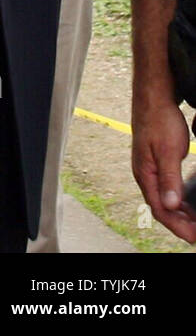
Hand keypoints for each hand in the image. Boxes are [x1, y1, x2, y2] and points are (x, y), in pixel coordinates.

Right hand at [132, 97, 195, 242]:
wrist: (153, 98)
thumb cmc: (159, 121)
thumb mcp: (168, 151)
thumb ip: (168, 179)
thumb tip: (170, 205)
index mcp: (144, 173)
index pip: (159, 209)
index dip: (177, 226)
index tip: (193, 237)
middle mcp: (144, 174)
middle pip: (159, 207)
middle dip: (178, 224)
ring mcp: (148, 168)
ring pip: (162, 199)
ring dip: (178, 214)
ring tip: (195, 223)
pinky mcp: (154, 163)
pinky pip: (164, 189)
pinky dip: (176, 201)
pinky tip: (187, 203)